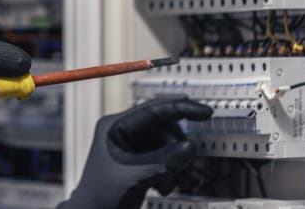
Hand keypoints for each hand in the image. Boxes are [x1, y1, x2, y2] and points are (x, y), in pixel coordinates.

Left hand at [59, 96, 212, 208]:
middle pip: (163, 127)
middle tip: (183, 163)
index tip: (205, 111)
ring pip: (167, 145)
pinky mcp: (139, 162)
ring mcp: (131, 147)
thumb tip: (189, 147)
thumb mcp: (134, 177)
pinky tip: (162, 187)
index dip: (180, 108)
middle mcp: (122, 132)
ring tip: (168, 182)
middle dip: (177, 147)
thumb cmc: (100, 197)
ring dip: (174, 164)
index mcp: (114, 126)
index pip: (152, 109)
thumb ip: (163, 161)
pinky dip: (170, 172)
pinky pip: (165, 158)